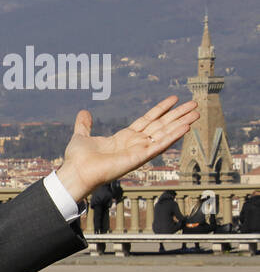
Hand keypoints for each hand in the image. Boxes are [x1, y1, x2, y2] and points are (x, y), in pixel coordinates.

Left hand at [55, 96, 199, 202]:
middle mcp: (134, 143)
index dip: (161, 109)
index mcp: (124, 137)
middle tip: (194, 104)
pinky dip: (173, 136)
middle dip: (178, 114)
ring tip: (196, 113)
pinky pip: (160, 145)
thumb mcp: (82, 135)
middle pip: (161, 125)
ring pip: (164, 133)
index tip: (174, 99)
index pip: (147, 120)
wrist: (76, 172)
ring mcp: (138, 151)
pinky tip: (186, 127)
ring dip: (181, 123)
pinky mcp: (139, 158)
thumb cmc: (78, 159)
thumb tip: (83, 112)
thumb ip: (84, 125)